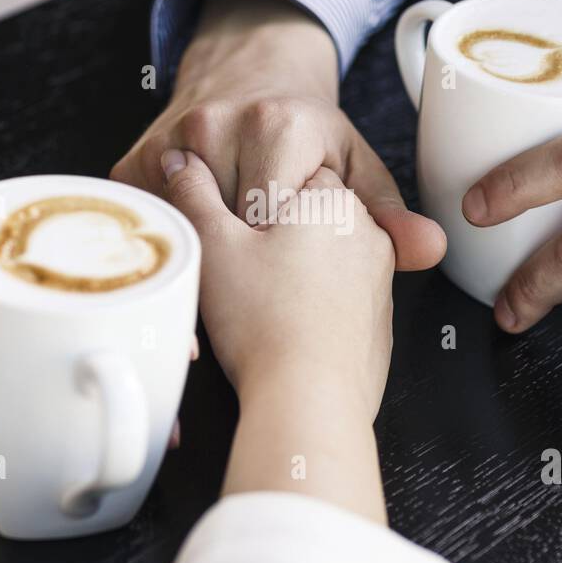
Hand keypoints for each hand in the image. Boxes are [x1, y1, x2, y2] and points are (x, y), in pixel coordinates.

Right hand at [111, 0, 443, 270]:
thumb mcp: (354, 164)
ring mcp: (166, 140)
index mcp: (278, 126)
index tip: (291, 267)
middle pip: (226, 233)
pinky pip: (146, 225)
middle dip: (245, 263)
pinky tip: (192, 266)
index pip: (274, 224)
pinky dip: (167, 255)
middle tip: (263, 274)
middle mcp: (216, 124)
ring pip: (184, 234)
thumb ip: (387, 214)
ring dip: (205, 261)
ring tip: (233, 270)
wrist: (247, 68)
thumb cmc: (307, 129)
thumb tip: (432, 249)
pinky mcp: (131, 162)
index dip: (284, 257)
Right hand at [161, 148, 393, 406]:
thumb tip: (182, 163)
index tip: (234, 225)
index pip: (287, 169)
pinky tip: (285, 324)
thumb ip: (194, 195)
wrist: (311, 399)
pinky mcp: (378, 318)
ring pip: (326, 254)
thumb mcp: (213, 247)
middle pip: (310, 212)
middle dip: (277, 231)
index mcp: (331, 198)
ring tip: (261, 301)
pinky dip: (314, 303)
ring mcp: (379, 277)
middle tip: (243, 267)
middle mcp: (366, 232)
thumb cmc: (264, 322)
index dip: (252, 198)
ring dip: (297, 267)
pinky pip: (340, 295)